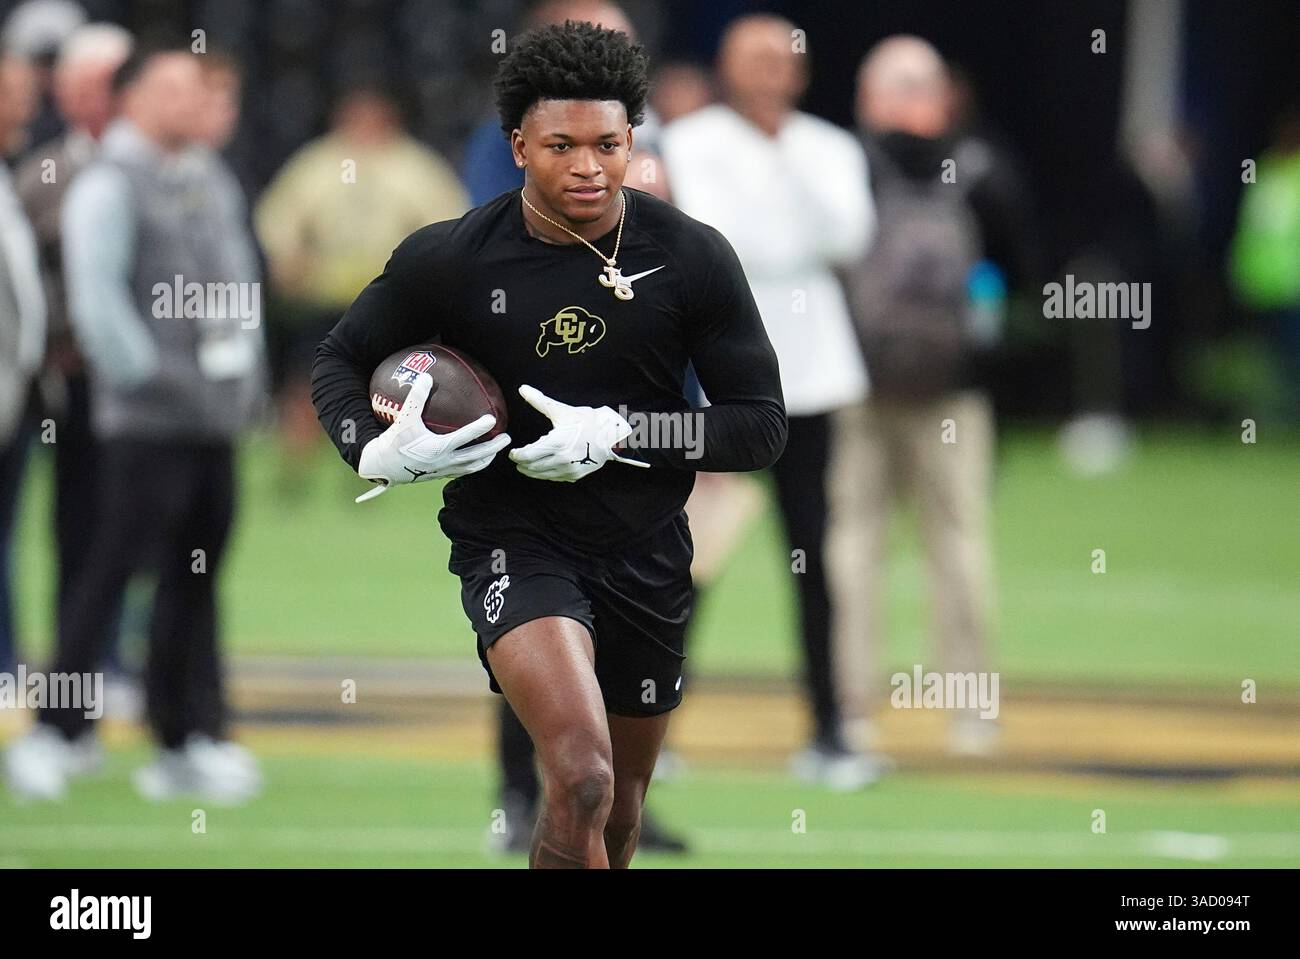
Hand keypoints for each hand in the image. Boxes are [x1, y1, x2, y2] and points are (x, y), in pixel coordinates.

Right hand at [355, 372, 509, 501]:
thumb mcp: (404, 418)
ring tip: (497, 452)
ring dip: (486, 459)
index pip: (464, 438)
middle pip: (476, 456)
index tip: (493, 419)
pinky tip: (476, 460)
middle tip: (507, 438)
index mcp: (437, 448)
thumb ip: (416, 397)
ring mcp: (443, 471)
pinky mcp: (440, 476)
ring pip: (471, 468)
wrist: (382, 467)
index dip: (479, 428)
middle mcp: (444, 462)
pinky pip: (462, 472)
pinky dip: (473, 466)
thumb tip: (427, 377)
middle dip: (493, 448)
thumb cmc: (394, 441)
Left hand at [508, 384, 648, 481]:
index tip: (512, 453)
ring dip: (532, 471)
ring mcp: (569, 469)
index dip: (517, 455)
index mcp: (556, 443)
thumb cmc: (588, 421)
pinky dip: (546, 474)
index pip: (528, 455)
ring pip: (543, 475)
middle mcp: (561, 459)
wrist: (613, 436)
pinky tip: (543, 469)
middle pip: (533, 467)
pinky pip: (555, 478)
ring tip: (525, 467)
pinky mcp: (576, 475)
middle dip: (522, 464)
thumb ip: (540, 401)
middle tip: (516, 460)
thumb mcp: (563, 411)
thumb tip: (523, 388)